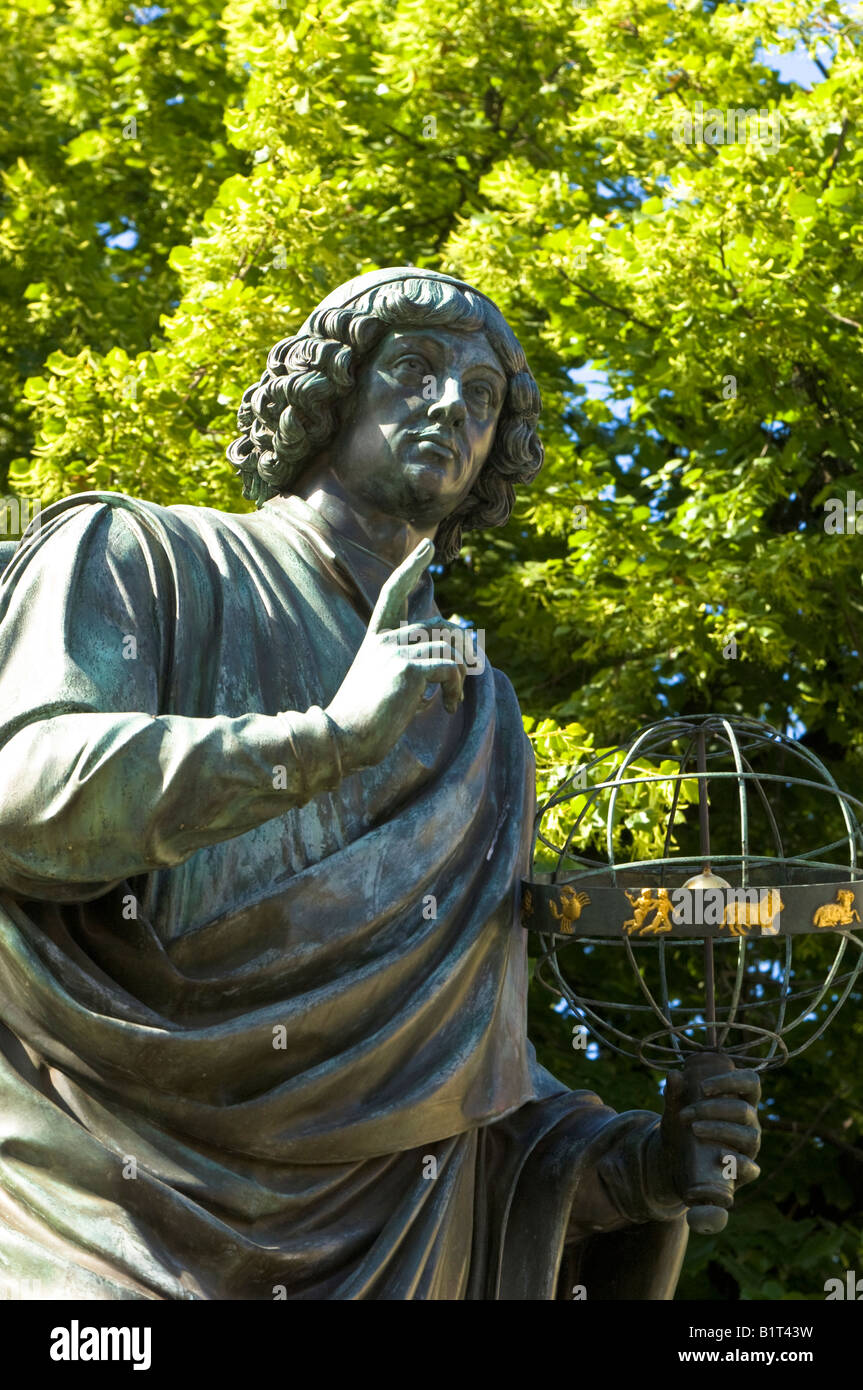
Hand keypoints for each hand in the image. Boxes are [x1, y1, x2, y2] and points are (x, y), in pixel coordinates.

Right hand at [325, 538, 467, 773]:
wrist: (342, 738)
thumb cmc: (363, 721)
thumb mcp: (385, 686)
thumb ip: (409, 668)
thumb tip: (447, 668)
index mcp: (375, 639)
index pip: (394, 593)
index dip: (411, 567)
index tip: (427, 546)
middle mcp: (384, 639)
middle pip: (439, 626)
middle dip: (461, 649)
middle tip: (463, 680)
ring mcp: (395, 651)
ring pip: (449, 650)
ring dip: (460, 678)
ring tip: (452, 701)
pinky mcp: (407, 669)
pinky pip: (450, 668)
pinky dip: (457, 688)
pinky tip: (449, 707)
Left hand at [655, 1059, 761, 1221]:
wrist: (674, 1162)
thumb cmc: (682, 1127)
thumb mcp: (676, 1110)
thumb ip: (675, 1093)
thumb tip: (674, 1075)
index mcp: (740, 1100)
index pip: (750, 1082)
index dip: (731, 1081)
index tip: (702, 1087)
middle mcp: (749, 1123)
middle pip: (744, 1110)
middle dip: (714, 1108)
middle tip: (686, 1113)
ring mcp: (749, 1148)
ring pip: (749, 1136)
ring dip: (720, 1131)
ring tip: (694, 1129)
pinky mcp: (745, 1172)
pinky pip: (751, 1169)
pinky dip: (738, 1162)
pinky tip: (720, 1156)